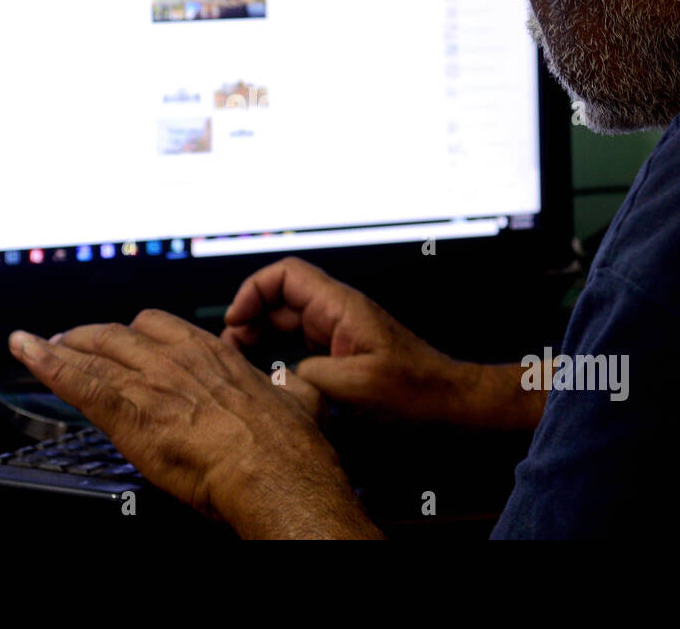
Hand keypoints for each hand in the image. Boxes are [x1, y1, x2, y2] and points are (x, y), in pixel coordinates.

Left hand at [9, 310, 381, 538]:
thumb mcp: (298, 400)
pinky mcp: (127, 410)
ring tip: (40, 345)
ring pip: (92, 349)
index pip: (162, 327)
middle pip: (121, 332)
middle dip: (94, 336)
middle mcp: (177, 358)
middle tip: (75, 340)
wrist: (273, 471)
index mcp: (215, 355)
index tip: (128, 337)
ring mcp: (149, 380)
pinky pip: (75, 379)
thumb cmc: (289, 447)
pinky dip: (44, 363)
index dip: (138, 332)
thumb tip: (296, 387)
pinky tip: (25, 352)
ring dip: (61, 345)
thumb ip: (290, 388)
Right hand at [222, 257, 480, 424]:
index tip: (235, 321)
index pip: (286, 274)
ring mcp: (338, 334)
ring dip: (258, 334)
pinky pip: (296, 343)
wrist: (449, 405)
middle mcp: (337, 315)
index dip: (253, 291)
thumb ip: (311, 375)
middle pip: (279, 297)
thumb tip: (278, 375)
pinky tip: (265, 373)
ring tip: (238, 359)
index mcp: (341, 308)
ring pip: (285, 321)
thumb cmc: (418, 392)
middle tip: (230, 347)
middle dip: (248, 315)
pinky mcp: (340, 355)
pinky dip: (273, 352)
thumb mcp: (358, 386)